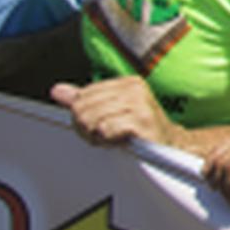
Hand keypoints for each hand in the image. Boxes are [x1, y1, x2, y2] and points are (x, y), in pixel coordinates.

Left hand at [51, 77, 190, 150]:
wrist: (172, 147)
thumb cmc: (141, 132)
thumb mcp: (112, 111)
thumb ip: (84, 99)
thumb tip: (57, 90)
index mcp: (125, 82)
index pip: (82, 96)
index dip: (84, 117)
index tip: (101, 126)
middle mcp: (133, 88)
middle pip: (82, 108)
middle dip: (88, 128)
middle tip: (107, 135)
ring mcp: (139, 103)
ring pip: (91, 119)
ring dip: (98, 136)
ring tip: (114, 137)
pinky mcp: (142, 120)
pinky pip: (104, 128)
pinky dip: (108, 139)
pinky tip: (120, 140)